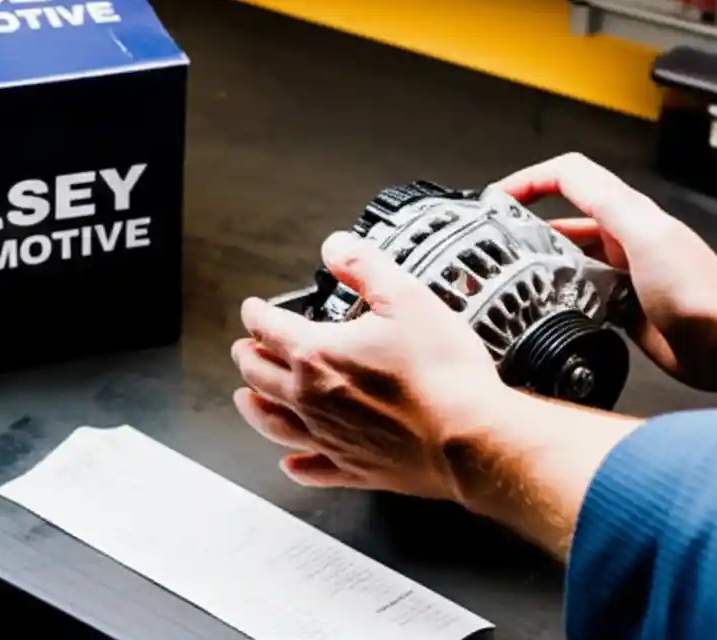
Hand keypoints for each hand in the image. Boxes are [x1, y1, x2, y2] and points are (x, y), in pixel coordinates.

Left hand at [231, 229, 642, 557]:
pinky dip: (296, 464)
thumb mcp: (407, 297)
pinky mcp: (353, 469)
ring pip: (274, 423)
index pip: (270, 329)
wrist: (471, 437)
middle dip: (248, 356)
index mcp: (318, 355)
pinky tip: (291, 463)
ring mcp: (330, 438)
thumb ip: (366, 267)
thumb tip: (337, 247)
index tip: (253, 309)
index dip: (257, 314)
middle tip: (246, 349)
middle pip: (261, 376)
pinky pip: (313, 468)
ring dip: (254, 408)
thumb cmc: (443, 373)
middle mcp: (312, 400)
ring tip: (245, 399)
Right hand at [495, 153, 716, 391]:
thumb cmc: (699, 290)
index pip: (568, 178)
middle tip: (493, 244)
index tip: (497, 198)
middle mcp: (622, 240)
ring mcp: (620, 275)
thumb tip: (555, 175)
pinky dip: (559, 301)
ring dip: (539, 268)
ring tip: (512, 279)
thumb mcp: (644, 231)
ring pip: (565, 263)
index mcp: (626, 214)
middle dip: (525, 229)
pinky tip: (549, 311)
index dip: (529, 181)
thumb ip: (603, 199)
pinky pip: (578, 298)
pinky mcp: (620, 309)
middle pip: (560, 221)